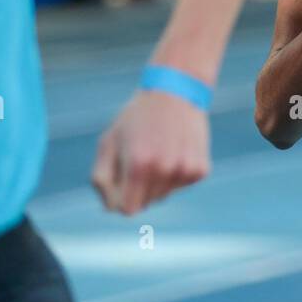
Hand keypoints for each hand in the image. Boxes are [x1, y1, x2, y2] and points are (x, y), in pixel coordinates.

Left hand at [91, 91, 210, 214]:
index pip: (127, 210)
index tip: (122, 180)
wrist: (176, 92)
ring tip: (159, 151)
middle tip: (142, 157)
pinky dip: (176, 174)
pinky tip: (175, 151)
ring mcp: (185, 170)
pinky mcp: (201, 169)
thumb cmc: (136, 119)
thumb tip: (111, 209)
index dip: (121, 198)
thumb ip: (101, 179)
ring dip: (158, 181)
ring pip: (164, 195)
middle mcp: (164, 170)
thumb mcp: (108, 142)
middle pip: (146, 204)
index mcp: (138, 165)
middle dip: (139, 188)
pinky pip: (181, 185)